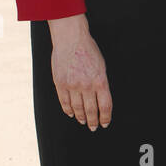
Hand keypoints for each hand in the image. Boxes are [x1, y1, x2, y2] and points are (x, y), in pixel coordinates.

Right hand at [48, 15, 111, 129]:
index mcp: (100, 81)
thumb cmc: (88, 50)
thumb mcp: (101, 66)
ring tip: (83, 121)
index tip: (105, 123)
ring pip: (77, 108)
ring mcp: (72, 85)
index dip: (105, 118)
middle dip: (93, 121)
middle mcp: (87, 85)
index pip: (105, 106)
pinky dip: (68, 110)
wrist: (70, 38)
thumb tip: (101, 99)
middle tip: (94, 127)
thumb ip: (101, 83)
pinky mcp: (60, 83)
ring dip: (81, 117)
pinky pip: (64, 102)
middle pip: (91, 110)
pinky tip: (71, 113)